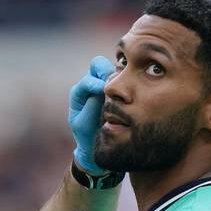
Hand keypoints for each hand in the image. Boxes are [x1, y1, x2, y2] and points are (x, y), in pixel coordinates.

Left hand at [68, 55, 114, 174]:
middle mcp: (91, 85)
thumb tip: (100, 90)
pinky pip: (123, 80)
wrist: (95, 146)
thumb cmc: (87, 136)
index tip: (101, 90)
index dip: (95, 83)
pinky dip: (126, 82)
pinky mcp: (118, 90)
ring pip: (113, 70)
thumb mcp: (83, 124)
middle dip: (106, 70)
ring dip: (118, 76)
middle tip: (114, 82)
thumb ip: (90, 107)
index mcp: (79, 93)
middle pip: (98, 64)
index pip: (87, 79)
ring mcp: (105, 85)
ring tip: (123, 89)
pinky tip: (131, 92)